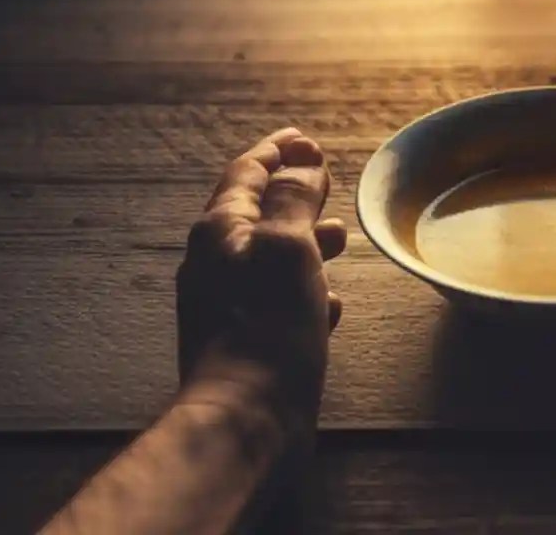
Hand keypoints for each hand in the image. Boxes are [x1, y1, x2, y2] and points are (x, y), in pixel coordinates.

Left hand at [175, 128, 347, 435]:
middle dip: (295, 194)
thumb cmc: (267, 327)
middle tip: (327, 180)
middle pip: (256, 213)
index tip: (306, 139)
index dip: (279, 152)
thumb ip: (295, 200)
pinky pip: (277, 302)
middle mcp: (216, 263)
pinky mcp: (247, 342)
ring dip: (306, 241)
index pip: (247, 172)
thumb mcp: (288, 248)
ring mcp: (228, 305)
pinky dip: (305, 291)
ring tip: (340, 238)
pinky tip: (332, 303)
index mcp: (219, 231)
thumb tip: (302, 163)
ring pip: (270, 258)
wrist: (246, 416)